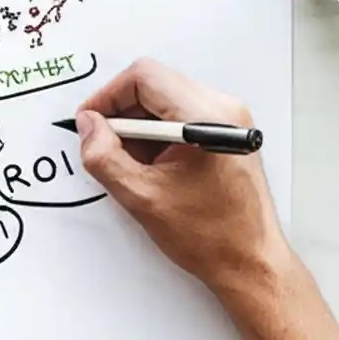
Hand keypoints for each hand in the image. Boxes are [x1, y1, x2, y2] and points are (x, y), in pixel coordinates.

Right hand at [75, 59, 290, 294]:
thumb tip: (88, 126)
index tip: (90, 121)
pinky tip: (152, 167)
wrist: (251, 263)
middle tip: (104, 144)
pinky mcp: (226, 133)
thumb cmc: (210, 236)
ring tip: (132, 164)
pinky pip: (180, 116)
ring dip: (138, 125)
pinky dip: (156, 135)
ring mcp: (229, 120)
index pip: (144, 77)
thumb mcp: (142, 197)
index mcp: (205, 118)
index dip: (107, 96)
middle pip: (154, 84)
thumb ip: (104, 156)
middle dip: (121, 112)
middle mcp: (223, 110)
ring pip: (165, 99)